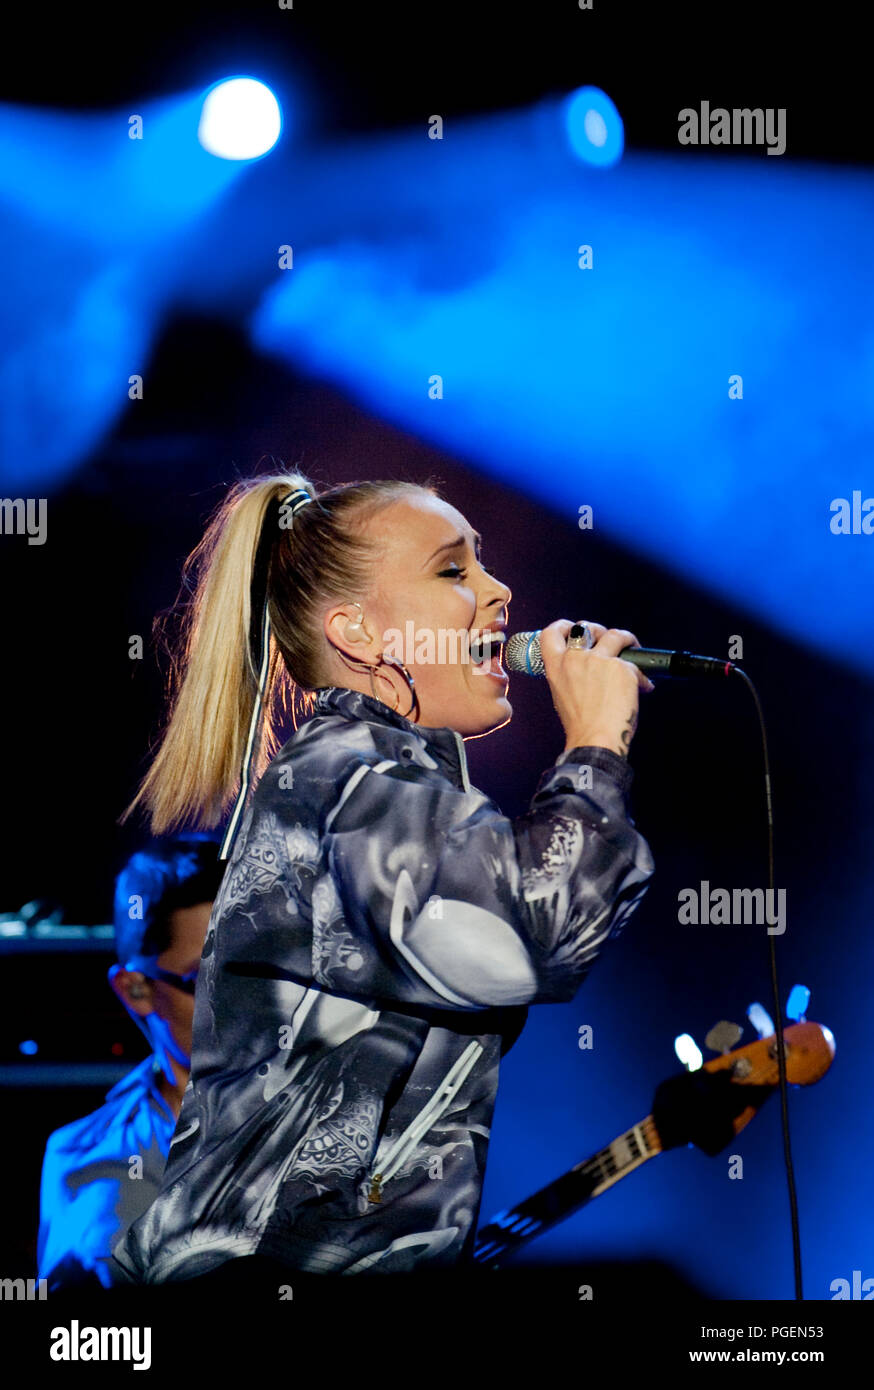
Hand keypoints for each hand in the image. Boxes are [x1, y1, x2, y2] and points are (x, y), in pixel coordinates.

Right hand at [538, 619, 652, 757]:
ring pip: (616, 636)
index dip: (563, 626)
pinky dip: (642, 675)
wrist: (595, 740)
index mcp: (556, 667)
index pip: (551, 633)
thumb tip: (593, 668)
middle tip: (610, 641)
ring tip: (634, 650)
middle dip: (600, 630)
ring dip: (627, 640)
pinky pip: (636, 665)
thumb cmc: (581, 725)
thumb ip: (572, 676)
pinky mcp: (622, 668)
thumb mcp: (563, 695)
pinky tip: (644, 688)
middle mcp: (575, 659)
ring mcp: (599, 661)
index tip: (572, 627)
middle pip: (587, 627)